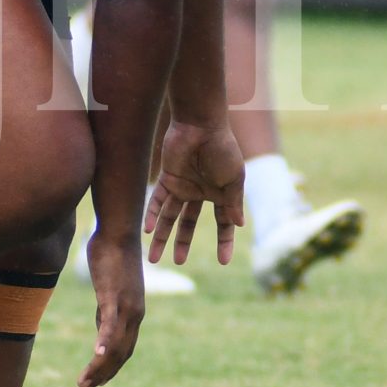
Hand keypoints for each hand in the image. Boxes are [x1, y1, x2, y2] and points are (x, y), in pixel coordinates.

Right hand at [78, 231, 147, 386]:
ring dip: (100, 366)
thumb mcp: (109, 288)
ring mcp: (125, 305)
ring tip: (84, 382)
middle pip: (121, 353)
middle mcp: (134, 314)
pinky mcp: (113, 294)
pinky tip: (96, 354)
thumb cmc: (112, 254)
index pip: (125, 349)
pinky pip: (109, 322)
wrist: (119, 230)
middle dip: (103, 374)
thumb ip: (107, 308)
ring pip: (115, 344)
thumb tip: (101, 324)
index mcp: (133, 313)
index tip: (96, 382)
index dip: (112, 368)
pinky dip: (104, 340)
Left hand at [146, 119, 244, 266]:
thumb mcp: (234, 178)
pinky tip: (147, 231)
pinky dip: (152, 215)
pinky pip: (157, 201)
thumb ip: (234, 202)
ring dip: (162, 236)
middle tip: (178, 262)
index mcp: (221, 193)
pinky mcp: (167, 178)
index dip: (224, 242)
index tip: (224, 261)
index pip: (223, 223)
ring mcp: (182, 186)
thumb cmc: (222, 148)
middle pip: (189, 224)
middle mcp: (200, 193)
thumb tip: (239, 225)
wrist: (201, 125)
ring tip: (154, 258)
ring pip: (169, 217)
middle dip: (182, 243)